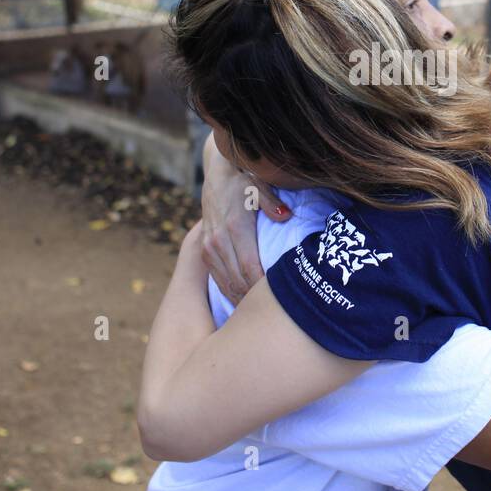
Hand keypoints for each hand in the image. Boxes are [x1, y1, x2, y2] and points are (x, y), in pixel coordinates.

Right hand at [199, 132, 289, 304]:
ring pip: (226, 284)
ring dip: (242, 301)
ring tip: (260, 316)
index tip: (280, 302)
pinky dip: (230, 293)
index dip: (263, 289)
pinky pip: (217, 279)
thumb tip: (286, 216)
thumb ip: (273, 202)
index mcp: (235, 229)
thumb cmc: (246, 180)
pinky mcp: (204, 250)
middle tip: (275, 315)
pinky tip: (244, 303)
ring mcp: (209, 247)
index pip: (250, 269)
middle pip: (238, 282)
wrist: (217, 175)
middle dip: (255, 301)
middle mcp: (218, 241)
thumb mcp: (260, 186)